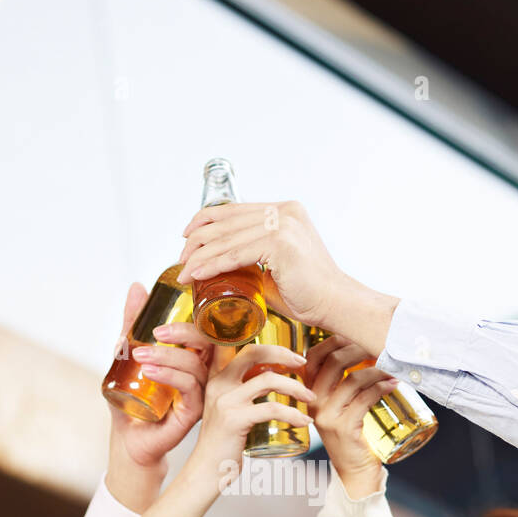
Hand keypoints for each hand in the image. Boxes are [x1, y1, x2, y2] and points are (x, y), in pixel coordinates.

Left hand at [108, 284, 213, 468]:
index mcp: (195, 356)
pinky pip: (190, 387)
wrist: (129, 440)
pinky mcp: (195, 411)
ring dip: (168, 355)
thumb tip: (137, 286)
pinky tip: (150, 371)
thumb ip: (133, 324)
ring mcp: (202, 392)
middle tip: (155, 332)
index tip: (164, 314)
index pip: (204, 330)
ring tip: (139, 356)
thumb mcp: (127, 355)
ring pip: (197, 364)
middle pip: (209, 343)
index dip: (194, 317)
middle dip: (184, 332)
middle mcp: (204, 372)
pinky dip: (171, 375)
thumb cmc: (133, 400)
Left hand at [177, 202, 397, 350]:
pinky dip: (212, 264)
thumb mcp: (274, 268)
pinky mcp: (281, 242)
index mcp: (285, 211)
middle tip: (181, 260)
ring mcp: (283, 224)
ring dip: (199, 256)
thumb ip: (252, 261)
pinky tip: (197, 274)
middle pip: (226, 220)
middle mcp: (284, 211)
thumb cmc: (309, 294)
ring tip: (184, 272)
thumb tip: (223, 269)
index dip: (205, 220)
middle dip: (197, 240)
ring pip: (227, 238)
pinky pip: (235, 253)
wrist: (336, 306)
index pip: (234, 210)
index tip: (187, 238)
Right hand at [180, 341, 314, 498]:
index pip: (237, 346)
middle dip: (283, 353)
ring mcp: (225, 400)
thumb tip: (275, 379)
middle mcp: (218, 384)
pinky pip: (272, 408)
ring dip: (295, 387)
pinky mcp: (234, 419)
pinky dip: (293, 414)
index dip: (264, 342)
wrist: (207, 471)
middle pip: (253, 352)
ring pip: (268, 380)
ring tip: (310, 397)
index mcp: (216, 378)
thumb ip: (243, 392)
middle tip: (303, 363)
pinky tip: (304, 420)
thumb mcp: (229, 409)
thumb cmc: (224, 443)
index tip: (289, 351)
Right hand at [305, 334, 397, 498]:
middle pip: (333, 363)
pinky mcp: (343, 428)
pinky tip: (393, 384)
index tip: (356, 333)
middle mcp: (313, 403)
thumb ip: (342, 383)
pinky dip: (381, 388)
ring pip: (352, 380)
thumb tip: (364, 346)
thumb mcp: (341, 406)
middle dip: (359, 348)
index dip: (334, 340)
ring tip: (393, 368)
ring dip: (377, 369)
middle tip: (380, 345)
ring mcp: (326, 416)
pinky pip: (364, 399)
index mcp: (309, 394)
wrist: (355, 472)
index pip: (313, 358)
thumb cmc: (353, 435)